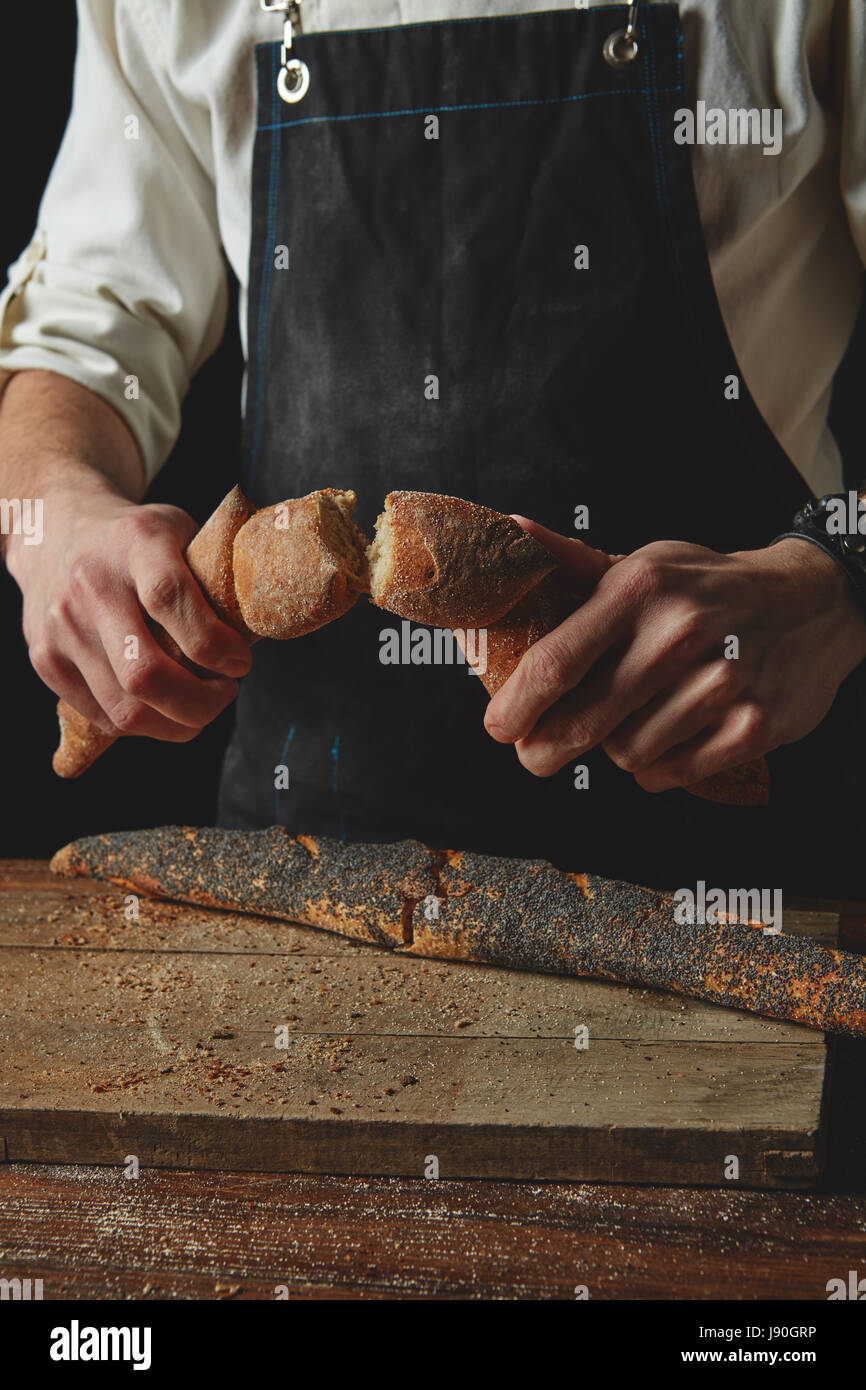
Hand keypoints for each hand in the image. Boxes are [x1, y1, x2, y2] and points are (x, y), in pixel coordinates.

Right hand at [5, 481, 250, 740]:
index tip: (241, 662)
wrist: (53, 530)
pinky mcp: (45, 658)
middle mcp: (92, 584)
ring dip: (177, 724)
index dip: (215, 644)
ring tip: (200, 704)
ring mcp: (62, 625)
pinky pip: (103, 718)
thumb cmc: (137, 540)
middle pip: (146, 674)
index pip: (171, 599)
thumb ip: (214, 576)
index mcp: (136, 543)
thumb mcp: (179, 532)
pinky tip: (163, 707)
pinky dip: (144, 725)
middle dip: (201, 704)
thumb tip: (258, 631)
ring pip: (125, 710)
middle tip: (225, 693)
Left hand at [484, 521, 865, 791]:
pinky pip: (672, 774)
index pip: (556, 662)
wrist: (810, 600)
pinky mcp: (752, 725)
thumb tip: (510, 535)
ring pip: (626, 753)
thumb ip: (570, 562)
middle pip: (582, 722)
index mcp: (638, 590)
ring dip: (616, 747)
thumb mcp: (643, 564)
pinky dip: (659, 767)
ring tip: (633, 719)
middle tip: (535, 755)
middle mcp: (678, 635)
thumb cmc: (706, 586)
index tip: (498, 727)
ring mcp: (720, 682)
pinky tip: (668, 736)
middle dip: (544, 749)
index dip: (516, 706)